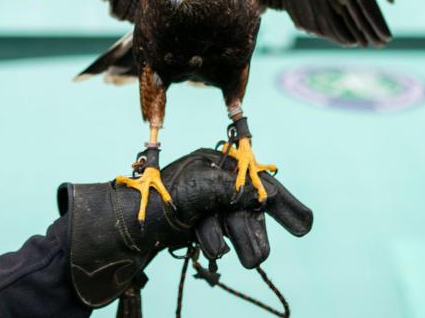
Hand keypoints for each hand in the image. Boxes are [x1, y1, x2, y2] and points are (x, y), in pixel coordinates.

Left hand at [160, 148, 311, 266]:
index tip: (305, 226)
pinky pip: (216, 233)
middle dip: (258, 230)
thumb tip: (261, 194)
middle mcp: (210, 180)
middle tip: (264, 255)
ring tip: (251, 261)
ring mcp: (202, 202)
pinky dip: (216, 241)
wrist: (119, 228)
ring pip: (233, 223)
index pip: (255, 179)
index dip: (283, 202)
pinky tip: (212, 250)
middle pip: (247, 205)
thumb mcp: (194, 189)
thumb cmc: (152, 202)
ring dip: (242, 240)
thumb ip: (228, 190)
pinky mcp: (193, 222)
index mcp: (212, 163)